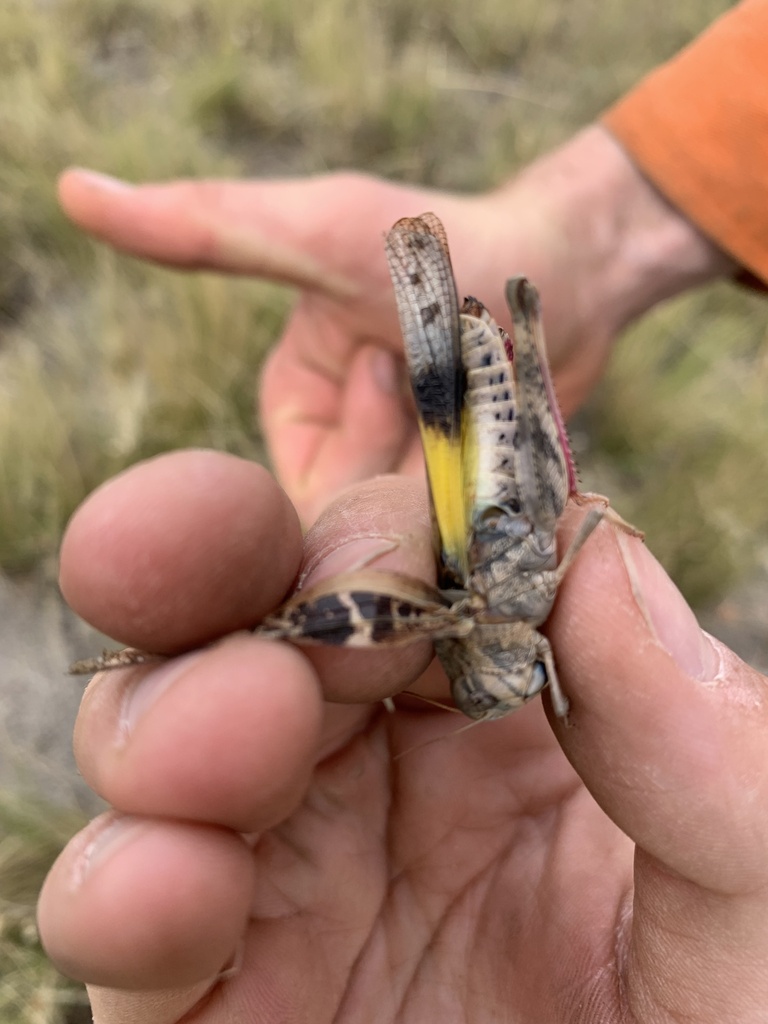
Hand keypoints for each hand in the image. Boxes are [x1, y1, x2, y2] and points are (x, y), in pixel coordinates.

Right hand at [39, 450, 767, 1022]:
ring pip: (157, 736)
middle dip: (210, 557)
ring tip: (234, 738)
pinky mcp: (213, 1000)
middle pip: (248, 611)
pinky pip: (124, 918)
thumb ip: (697, 724)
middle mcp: (377, 766)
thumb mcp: (758, 878)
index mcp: (502, 706)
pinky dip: (123, 884)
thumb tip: (589, 548)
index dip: (387, 522)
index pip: (410, 555)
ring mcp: (287, 873)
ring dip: (167, 711)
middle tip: (197, 541)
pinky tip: (171, 886)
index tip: (403, 537)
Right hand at [58, 127, 733, 524]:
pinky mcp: (469, 501)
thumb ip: (210, 230)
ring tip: (489, 407)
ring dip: (462, 483)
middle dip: (415, 468)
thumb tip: (74, 190)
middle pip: (369, 520)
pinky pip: (467, 541)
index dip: (352, 449)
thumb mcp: (322, 232)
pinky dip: (492, 507)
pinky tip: (513, 453)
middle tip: (456, 391)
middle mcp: (349, 452)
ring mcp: (412, 479)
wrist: (573, 270)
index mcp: (298, 406)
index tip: (394, 371)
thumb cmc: (446, 243)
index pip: (304, 483)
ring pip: (422, 538)